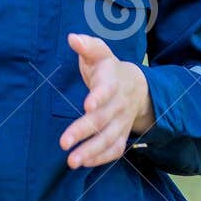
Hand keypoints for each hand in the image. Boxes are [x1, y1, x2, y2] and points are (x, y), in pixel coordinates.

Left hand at [59, 33, 155, 168]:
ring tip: (71, 161)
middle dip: (84, 131)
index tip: (87, 105)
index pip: (107, 89)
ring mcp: (121, 122)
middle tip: (64, 142)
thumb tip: (73, 38)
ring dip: (91, 151)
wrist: (137, 86)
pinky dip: (101, 158)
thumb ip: (87, 46)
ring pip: (109, 139)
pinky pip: (114, 150)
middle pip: (103, 119)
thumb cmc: (110, 68)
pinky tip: (83, 163)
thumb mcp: (100, 53)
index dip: (99, 96)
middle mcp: (119, 104)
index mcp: (113, 82)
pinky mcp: (121, 134)